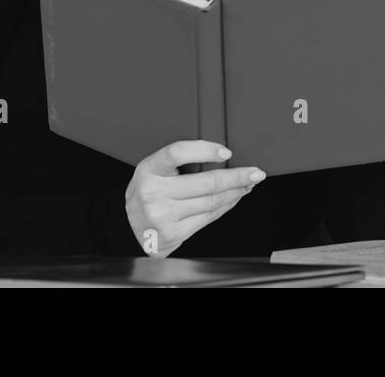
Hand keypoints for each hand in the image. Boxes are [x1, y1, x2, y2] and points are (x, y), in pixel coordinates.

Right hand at [124, 140, 265, 256]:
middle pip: (205, 182)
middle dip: (236, 177)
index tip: (226, 152)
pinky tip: (233, 199)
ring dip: (235, 193)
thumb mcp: (155, 170)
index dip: (205, 150)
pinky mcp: (173, 233)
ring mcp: (163, 215)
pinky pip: (208, 218)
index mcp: (149, 169)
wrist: (129, 228)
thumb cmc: (148, 192)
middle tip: (255, 173)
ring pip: (211, 201)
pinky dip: (225, 207)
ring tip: (247, 185)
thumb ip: (179, 161)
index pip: (178, 152)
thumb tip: (221, 156)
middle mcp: (153, 192)